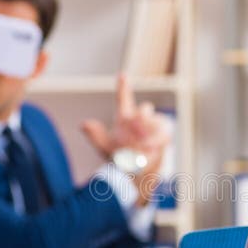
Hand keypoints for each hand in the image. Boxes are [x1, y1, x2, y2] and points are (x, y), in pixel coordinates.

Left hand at [81, 75, 170, 204]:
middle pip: (145, 109)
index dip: (123, 87)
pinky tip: (148, 148)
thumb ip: (96, 136)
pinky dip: (155, 141)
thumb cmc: (120, 157)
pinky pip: (163, 135)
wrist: (136, 172)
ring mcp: (153, 127)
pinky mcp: (164, 136)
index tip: (122, 75)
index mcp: (124, 118)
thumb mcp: (105, 148)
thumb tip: (83, 124)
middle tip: (136, 126)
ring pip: (157, 121)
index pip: (123, 99)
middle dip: (142, 116)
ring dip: (149, 132)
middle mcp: (139, 119)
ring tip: (141, 144)